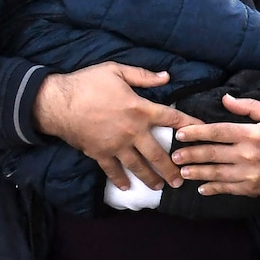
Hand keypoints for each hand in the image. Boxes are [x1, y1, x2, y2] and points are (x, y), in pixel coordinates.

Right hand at [33, 62, 191, 190]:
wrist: (56, 102)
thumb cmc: (87, 83)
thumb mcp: (116, 71)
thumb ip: (143, 76)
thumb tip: (166, 76)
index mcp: (140, 109)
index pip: (172, 119)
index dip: (190, 125)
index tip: (203, 133)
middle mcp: (133, 131)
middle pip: (159, 154)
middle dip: (172, 169)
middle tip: (182, 180)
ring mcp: (117, 145)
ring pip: (139, 166)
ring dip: (151, 178)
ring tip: (161, 188)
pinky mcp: (100, 153)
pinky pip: (113, 170)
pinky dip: (120, 179)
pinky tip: (127, 187)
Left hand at [171, 96, 259, 195]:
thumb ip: (249, 106)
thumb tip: (225, 99)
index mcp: (251, 134)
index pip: (217, 132)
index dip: (197, 132)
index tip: (180, 134)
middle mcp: (247, 155)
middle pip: (212, 154)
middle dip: (190, 154)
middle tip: (173, 156)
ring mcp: (249, 174)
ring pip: (216, 173)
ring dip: (197, 173)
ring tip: (181, 172)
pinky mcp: (252, 188)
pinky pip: (228, 189)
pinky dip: (213, 189)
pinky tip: (201, 188)